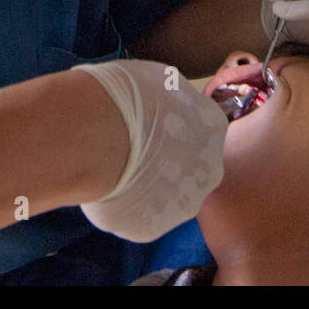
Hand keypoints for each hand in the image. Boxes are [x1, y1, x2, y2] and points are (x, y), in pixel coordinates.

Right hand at [70, 59, 227, 242]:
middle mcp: (206, 170)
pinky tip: (104, 185)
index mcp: (211, 127)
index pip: (198, 130)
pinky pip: (136, 214)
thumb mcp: (157, 80)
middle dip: (164, 162)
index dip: (171, 127)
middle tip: (131, 149)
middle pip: (188, 169)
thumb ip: (170, 100)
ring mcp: (181, 203)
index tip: (147, 124)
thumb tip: (161, 103)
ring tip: (111, 166)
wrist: (97, 136)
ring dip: (144, 186)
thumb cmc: (124, 95)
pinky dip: (121, 203)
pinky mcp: (151, 228)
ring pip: (163, 196)